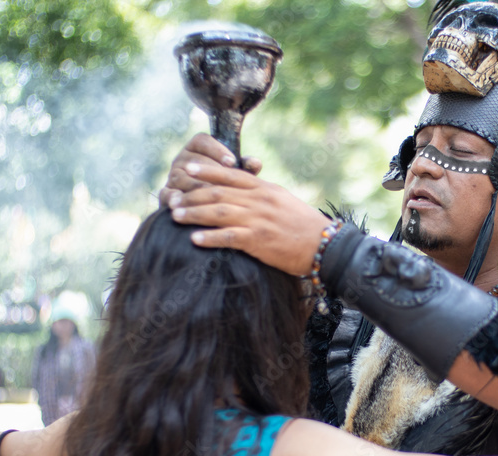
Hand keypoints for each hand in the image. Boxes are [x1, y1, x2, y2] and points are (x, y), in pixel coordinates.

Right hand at [159, 133, 261, 206]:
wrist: (208, 212)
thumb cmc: (227, 188)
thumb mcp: (237, 177)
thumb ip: (246, 168)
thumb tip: (255, 162)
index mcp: (197, 148)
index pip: (202, 141)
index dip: (216, 150)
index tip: (231, 162)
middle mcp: (183, 160)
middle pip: (192, 160)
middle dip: (209, 172)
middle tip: (224, 183)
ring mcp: (173, 177)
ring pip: (180, 177)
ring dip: (195, 187)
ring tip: (210, 195)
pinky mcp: (166, 194)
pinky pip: (167, 194)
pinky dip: (174, 198)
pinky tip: (184, 203)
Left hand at [167, 162, 329, 275]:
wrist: (326, 245)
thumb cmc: (305, 226)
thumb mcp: (284, 201)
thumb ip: (263, 195)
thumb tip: (245, 192)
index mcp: (265, 189)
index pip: (231, 175)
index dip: (207, 171)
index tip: (188, 168)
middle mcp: (259, 201)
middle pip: (218, 193)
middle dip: (192, 194)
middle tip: (172, 197)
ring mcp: (258, 220)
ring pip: (218, 212)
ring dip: (194, 213)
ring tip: (175, 215)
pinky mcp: (259, 240)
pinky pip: (229, 237)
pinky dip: (210, 237)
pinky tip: (194, 239)